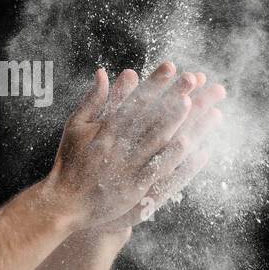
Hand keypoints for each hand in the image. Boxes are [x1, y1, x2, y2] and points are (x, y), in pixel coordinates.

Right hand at [42, 62, 201, 232]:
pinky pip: (161, 171)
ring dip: (184, 124)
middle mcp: (117, 147)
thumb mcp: (75, 126)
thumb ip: (93, 100)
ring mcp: (127, 168)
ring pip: (161, 142)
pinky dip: (179, 159)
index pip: (134, 101)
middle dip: (175, 97)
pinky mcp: (135, 189)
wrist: (64, 204)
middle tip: (194, 79)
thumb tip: (104, 72)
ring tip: (204, 107)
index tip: (171, 66)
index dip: (154, 83)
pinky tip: (197, 147)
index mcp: (104, 130)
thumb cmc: (69, 162)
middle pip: (153, 118)